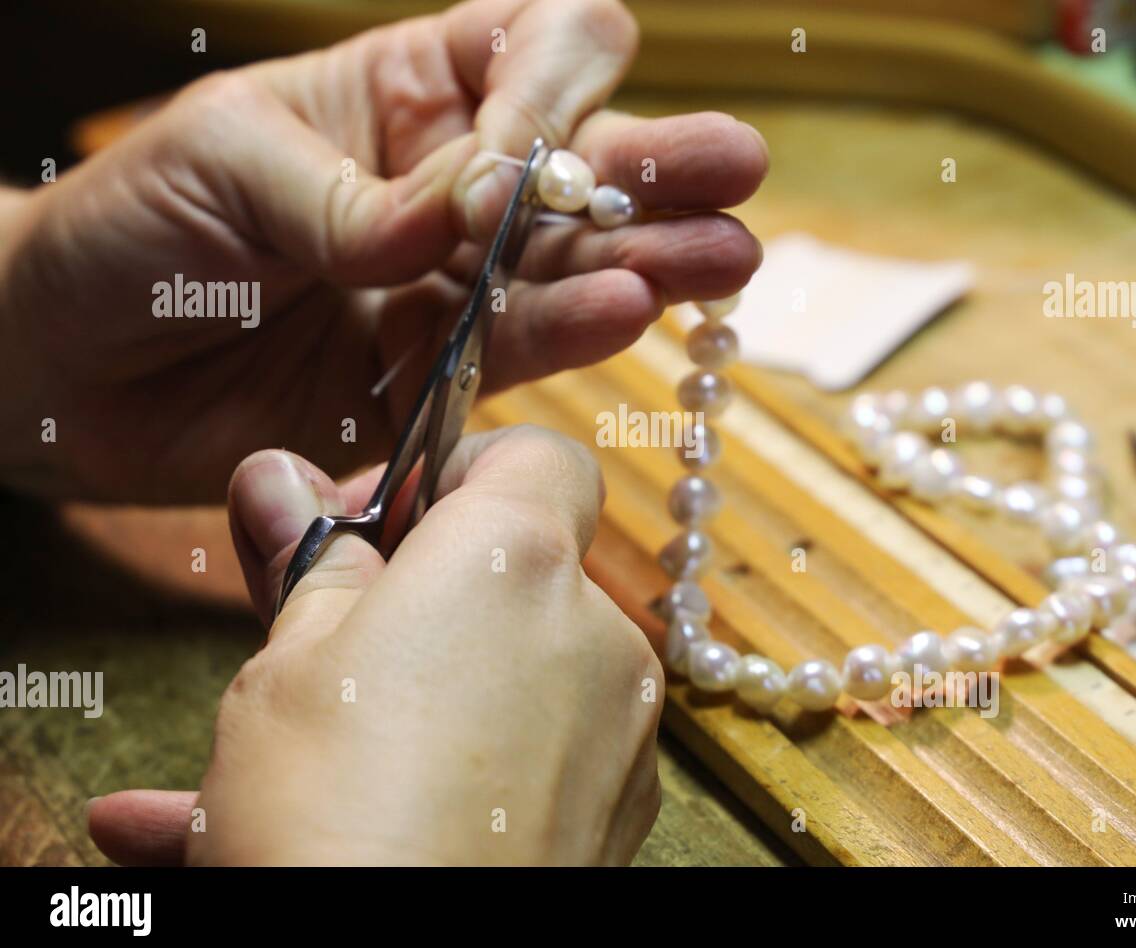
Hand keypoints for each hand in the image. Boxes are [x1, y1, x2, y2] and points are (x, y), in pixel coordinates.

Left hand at [0, 0, 764, 501]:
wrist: (71, 364)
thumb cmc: (130, 228)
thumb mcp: (224, 163)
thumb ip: (352, 194)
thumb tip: (462, 220)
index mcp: (401, 94)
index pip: (526, 52)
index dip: (546, 91)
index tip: (515, 154)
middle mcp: (448, 184)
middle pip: (580, 160)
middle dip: (656, 161)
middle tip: (732, 170)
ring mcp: (450, 284)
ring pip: (570, 261)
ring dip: (649, 254)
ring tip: (724, 256)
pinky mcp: (436, 374)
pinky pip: (515, 351)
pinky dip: (572, 334)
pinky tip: (632, 312)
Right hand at [89, 425, 663, 864]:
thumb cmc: (328, 815)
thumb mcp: (284, 669)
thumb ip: (307, 562)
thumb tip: (278, 479)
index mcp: (516, 561)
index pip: (535, 457)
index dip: (461, 471)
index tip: (384, 522)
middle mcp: (594, 634)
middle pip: (521, 574)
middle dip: (429, 600)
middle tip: (329, 648)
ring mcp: (618, 730)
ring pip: (514, 677)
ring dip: (425, 697)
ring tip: (305, 759)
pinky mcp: (617, 812)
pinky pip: (535, 756)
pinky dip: (464, 765)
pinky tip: (358, 811)